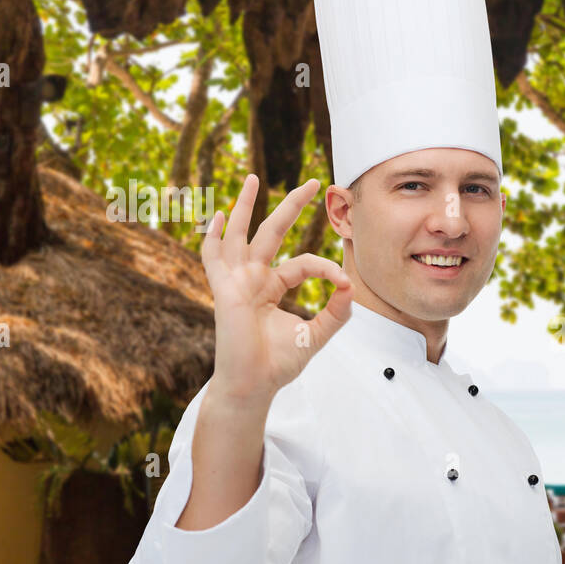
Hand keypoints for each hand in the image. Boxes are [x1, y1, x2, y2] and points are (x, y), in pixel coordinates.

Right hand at [201, 174, 352, 403]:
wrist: (254, 385)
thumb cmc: (278, 363)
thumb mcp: (315, 334)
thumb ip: (336, 313)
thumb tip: (351, 285)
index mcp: (273, 287)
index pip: (303, 263)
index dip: (327, 269)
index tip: (344, 283)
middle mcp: (254, 278)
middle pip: (273, 232)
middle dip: (292, 206)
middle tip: (313, 182)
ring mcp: (237, 281)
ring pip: (242, 234)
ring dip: (245, 206)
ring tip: (254, 178)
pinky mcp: (224, 290)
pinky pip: (213, 258)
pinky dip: (213, 237)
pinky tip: (218, 217)